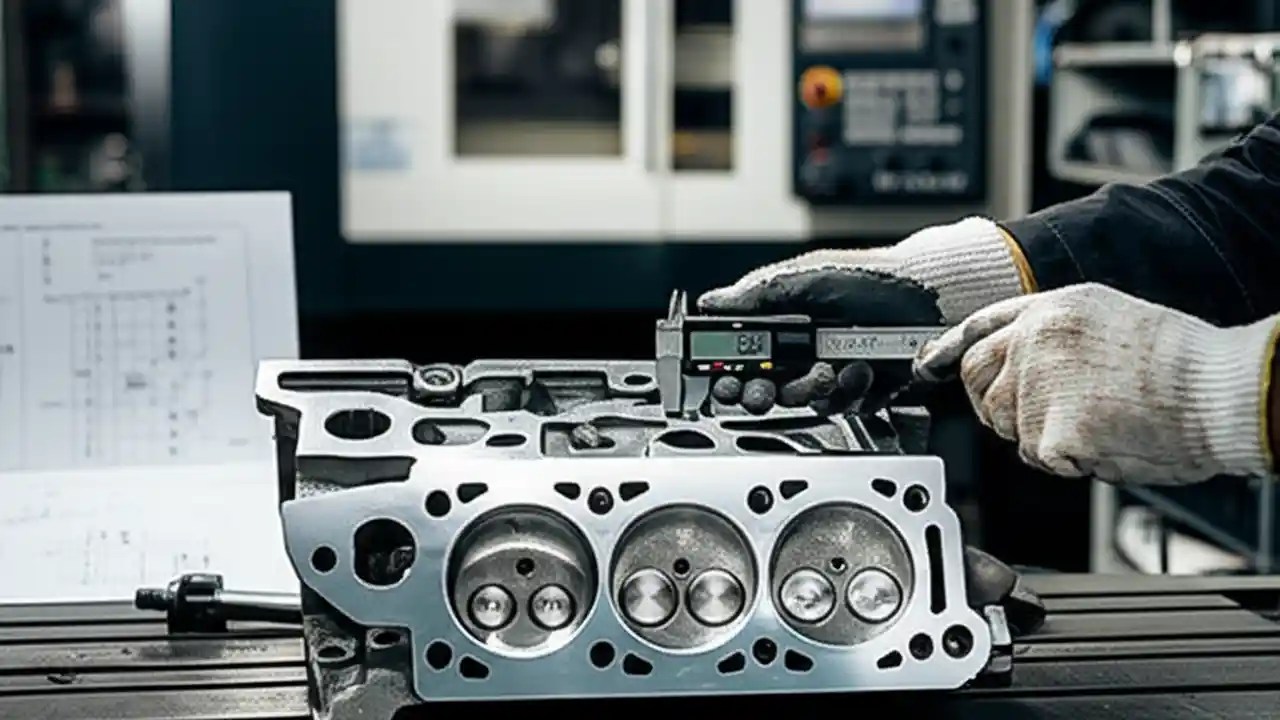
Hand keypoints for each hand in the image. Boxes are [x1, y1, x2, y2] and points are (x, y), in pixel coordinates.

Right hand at [697, 217, 1029, 413]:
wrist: (931, 300)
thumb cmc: (874, 280)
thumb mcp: (806, 278)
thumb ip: (755, 294)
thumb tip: (712, 301)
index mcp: (789, 323)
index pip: (746, 358)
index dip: (732, 375)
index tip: (726, 384)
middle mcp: (810, 349)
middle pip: (772, 389)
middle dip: (770, 392)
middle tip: (769, 391)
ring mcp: (838, 371)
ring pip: (809, 403)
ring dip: (820, 387)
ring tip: (838, 366)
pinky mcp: (868, 388)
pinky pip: (847, 408)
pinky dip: (854, 392)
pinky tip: (865, 370)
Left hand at [913, 283, 1276, 483]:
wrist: (1217, 391)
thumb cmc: (1181, 364)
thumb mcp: (1109, 319)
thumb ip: (1056, 337)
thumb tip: (1024, 363)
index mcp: (1051, 310)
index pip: (979, 327)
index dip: (949, 349)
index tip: (929, 363)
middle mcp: (1034, 340)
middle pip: (977, 379)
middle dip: (997, 404)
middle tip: (1041, 416)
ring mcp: (1036, 384)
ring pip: (1006, 424)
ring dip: (1039, 434)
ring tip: (1094, 421)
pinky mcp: (1047, 430)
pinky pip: (1038, 456)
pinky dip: (1067, 460)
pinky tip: (1103, 440)